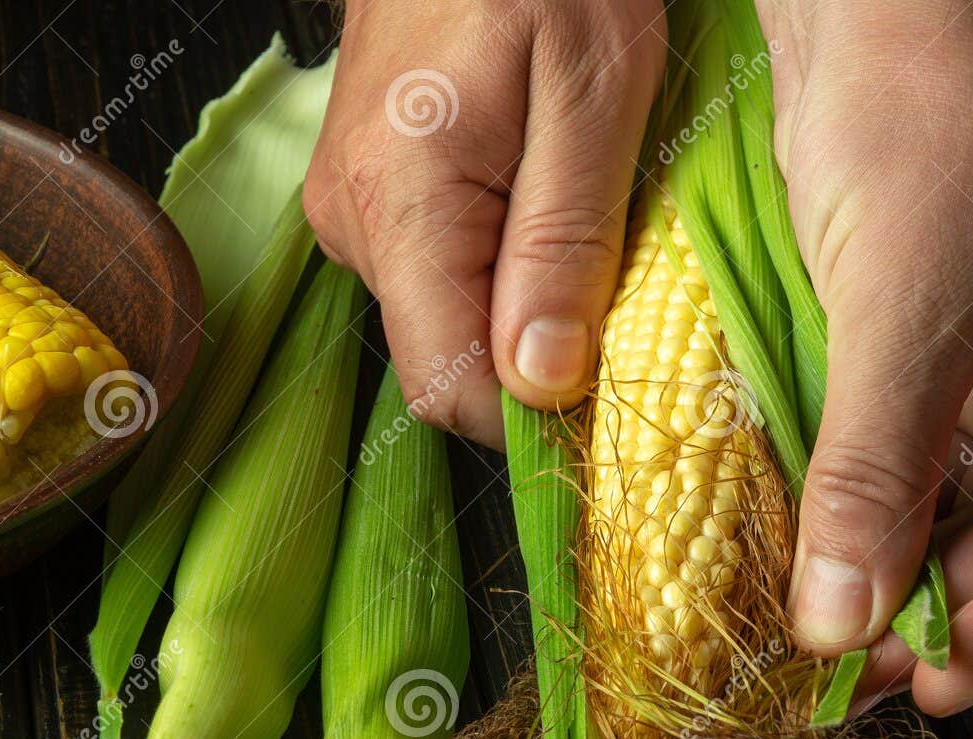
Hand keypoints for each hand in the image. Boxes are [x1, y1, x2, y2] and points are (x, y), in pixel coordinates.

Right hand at [303, 0, 665, 445]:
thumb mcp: (594, 91)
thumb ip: (564, 242)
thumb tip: (542, 381)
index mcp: (402, 200)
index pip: (451, 385)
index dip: (537, 414)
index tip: (618, 386)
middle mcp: (354, 220)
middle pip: (450, 360)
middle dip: (540, 357)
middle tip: (621, 284)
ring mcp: (351, 208)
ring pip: (447, 320)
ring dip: (525, 307)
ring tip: (583, 220)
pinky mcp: (369, 193)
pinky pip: (439, 272)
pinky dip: (501, 268)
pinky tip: (543, 205)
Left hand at [758, 0, 972, 713]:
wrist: (871, 16)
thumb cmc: (922, 113)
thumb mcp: (898, 306)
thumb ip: (872, 470)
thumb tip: (841, 620)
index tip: (945, 682)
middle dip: (963, 611)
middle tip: (867, 681)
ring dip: (922, 582)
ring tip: (845, 650)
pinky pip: (950, 476)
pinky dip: (897, 526)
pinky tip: (845, 575)